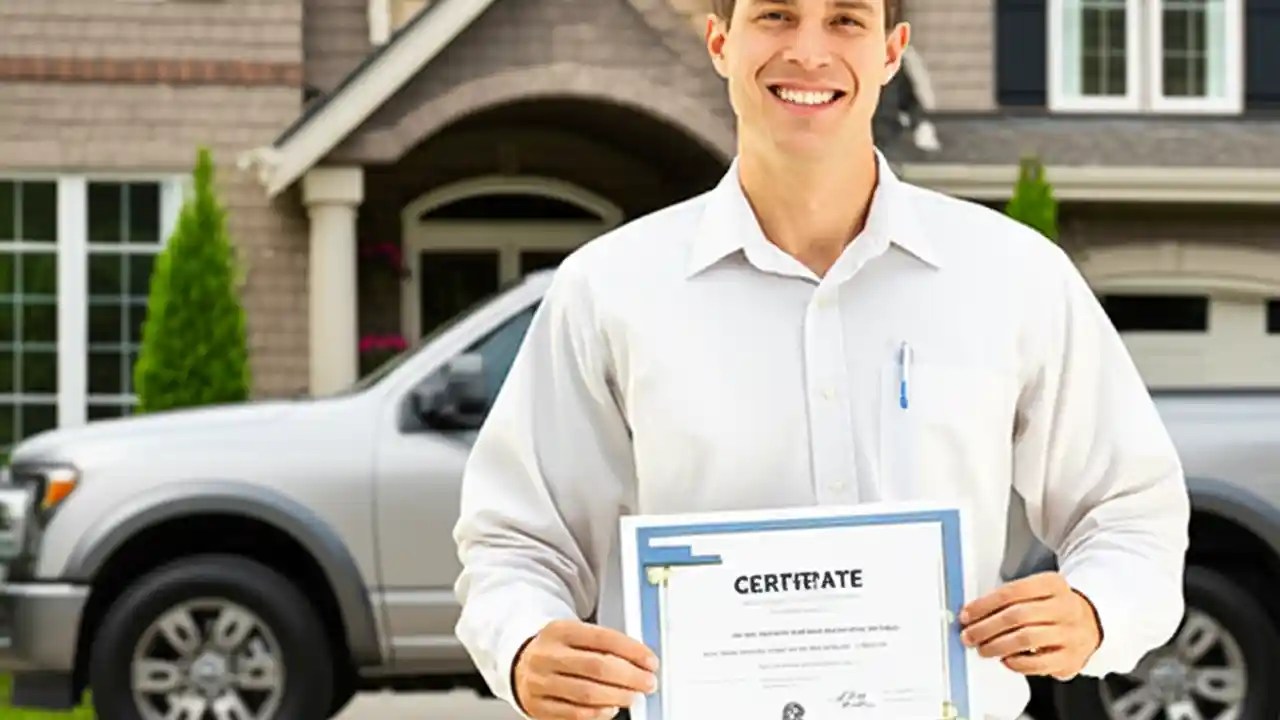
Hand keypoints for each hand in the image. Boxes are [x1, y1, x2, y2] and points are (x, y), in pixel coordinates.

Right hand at [513, 619, 658, 719]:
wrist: (520, 664)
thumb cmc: (557, 650)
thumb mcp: (575, 636)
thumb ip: (604, 646)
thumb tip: (640, 661)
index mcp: (559, 630)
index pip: (603, 638)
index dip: (632, 651)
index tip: (650, 661)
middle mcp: (547, 655)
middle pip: (597, 666)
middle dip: (630, 677)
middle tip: (647, 682)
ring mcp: (540, 682)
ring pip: (587, 693)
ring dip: (618, 696)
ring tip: (633, 696)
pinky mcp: (538, 706)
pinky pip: (574, 714)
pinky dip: (598, 714)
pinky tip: (611, 708)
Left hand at [958, 571, 1101, 680]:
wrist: (1092, 622)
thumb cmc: (1054, 607)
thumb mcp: (1037, 592)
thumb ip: (1009, 599)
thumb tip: (973, 614)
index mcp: (1053, 584)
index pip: (1012, 592)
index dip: (984, 604)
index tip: (967, 614)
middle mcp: (1065, 607)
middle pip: (1017, 616)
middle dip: (986, 627)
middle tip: (969, 635)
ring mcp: (1071, 633)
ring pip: (1026, 639)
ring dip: (997, 646)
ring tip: (983, 648)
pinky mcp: (1072, 658)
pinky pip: (1039, 663)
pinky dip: (1017, 663)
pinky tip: (1006, 660)